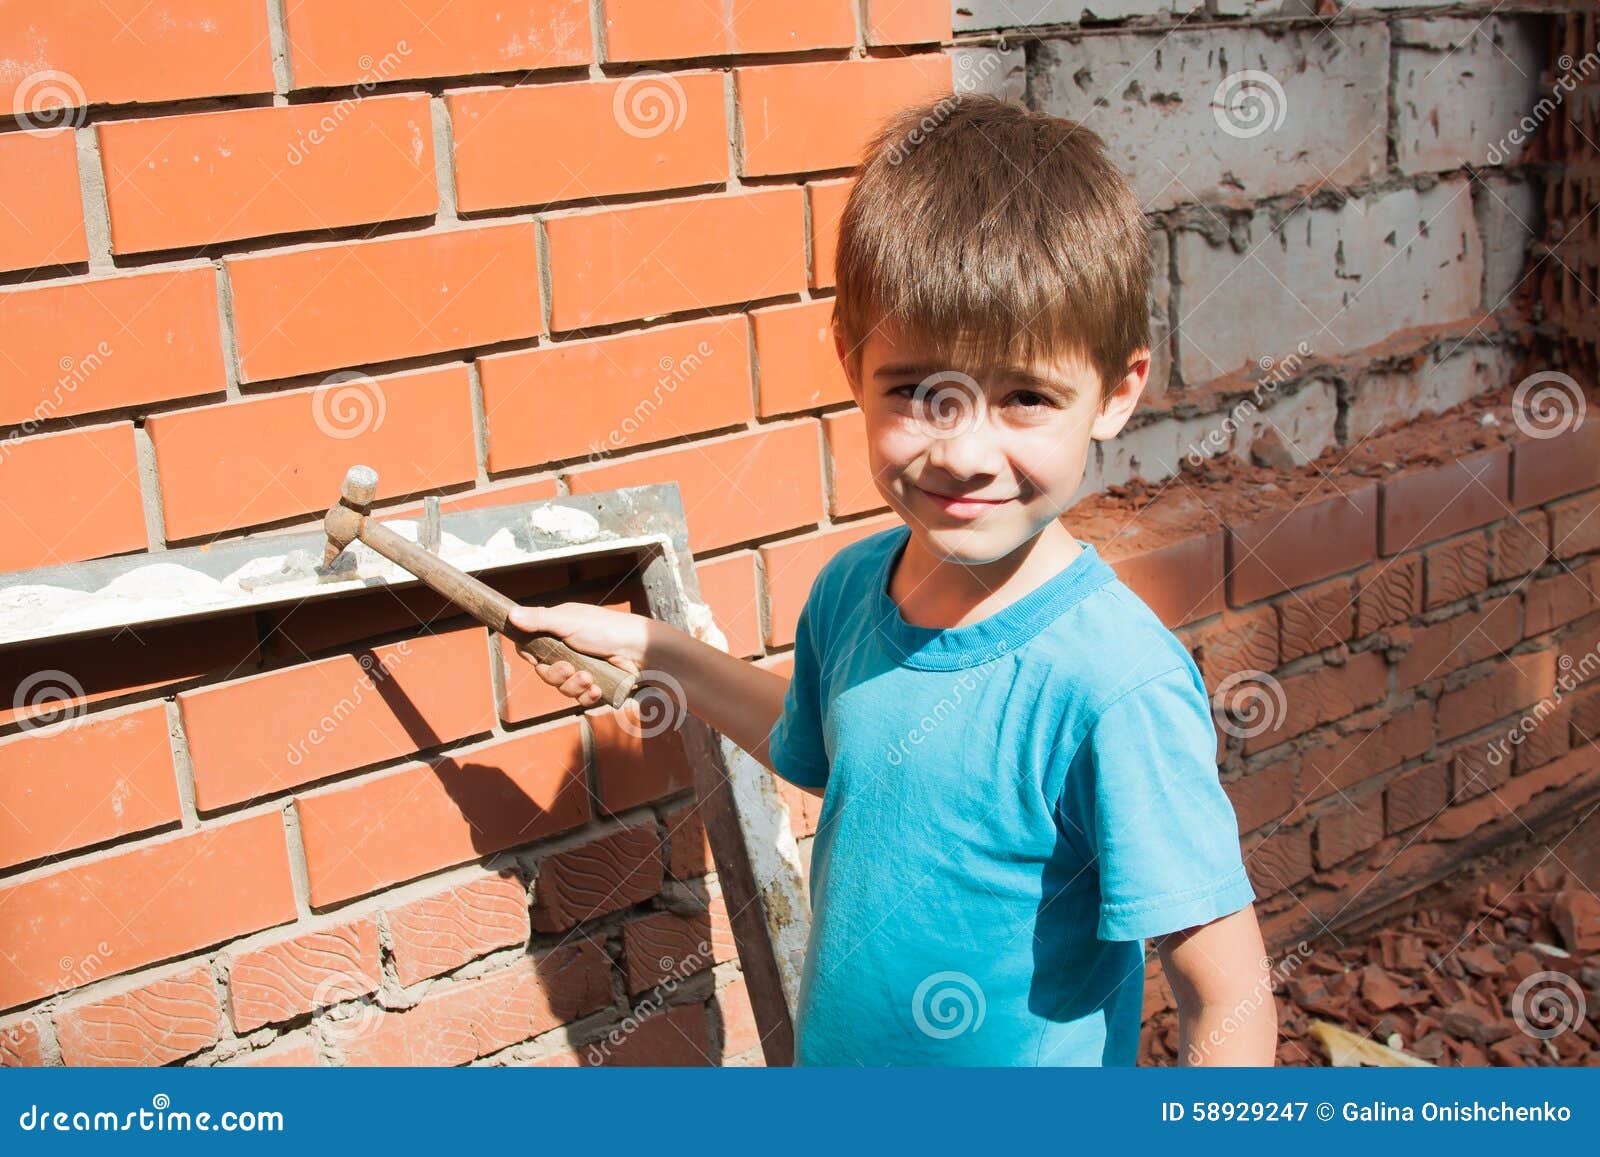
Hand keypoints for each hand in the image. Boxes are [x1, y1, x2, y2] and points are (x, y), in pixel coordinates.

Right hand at [506, 601, 650, 709]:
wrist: (641, 651)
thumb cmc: (608, 629)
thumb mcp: (569, 622)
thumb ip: (539, 620)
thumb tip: (510, 614)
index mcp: (558, 631)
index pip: (532, 649)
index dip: (534, 658)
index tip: (538, 659)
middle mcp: (568, 650)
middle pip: (545, 673)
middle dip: (557, 675)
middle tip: (570, 670)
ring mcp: (582, 668)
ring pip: (562, 688)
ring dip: (574, 686)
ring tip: (590, 678)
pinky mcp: (595, 684)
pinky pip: (581, 699)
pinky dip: (588, 696)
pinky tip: (598, 688)